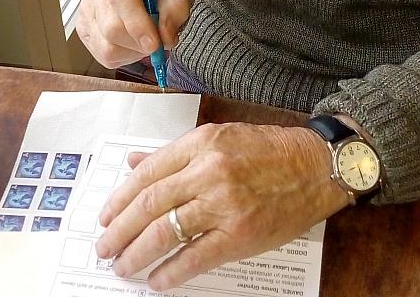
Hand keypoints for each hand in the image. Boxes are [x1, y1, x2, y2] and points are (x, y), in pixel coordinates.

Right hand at [76, 0, 194, 69]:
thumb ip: (175, 9)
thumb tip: (165, 37)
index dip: (138, 24)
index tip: (155, 43)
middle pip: (110, 25)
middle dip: (138, 42)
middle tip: (158, 42)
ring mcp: (87, 6)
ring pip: (105, 44)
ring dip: (132, 50)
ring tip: (145, 39)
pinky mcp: (84, 27)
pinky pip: (101, 53)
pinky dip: (123, 55)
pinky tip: (133, 42)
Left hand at [94, 122, 350, 290]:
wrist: (315, 165)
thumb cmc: (267, 151)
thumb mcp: (218, 138)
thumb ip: (175, 154)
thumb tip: (134, 163)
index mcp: (201, 143)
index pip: (147, 174)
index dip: (119, 198)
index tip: (105, 217)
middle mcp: (208, 170)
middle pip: (150, 204)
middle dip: (120, 230)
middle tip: (103, 248)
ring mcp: (224, 203)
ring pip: (166, 231)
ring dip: (137, 253)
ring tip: (122, 266)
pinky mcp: (241, 233)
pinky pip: (196, 257)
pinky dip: (171, 272)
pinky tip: (157, 281)